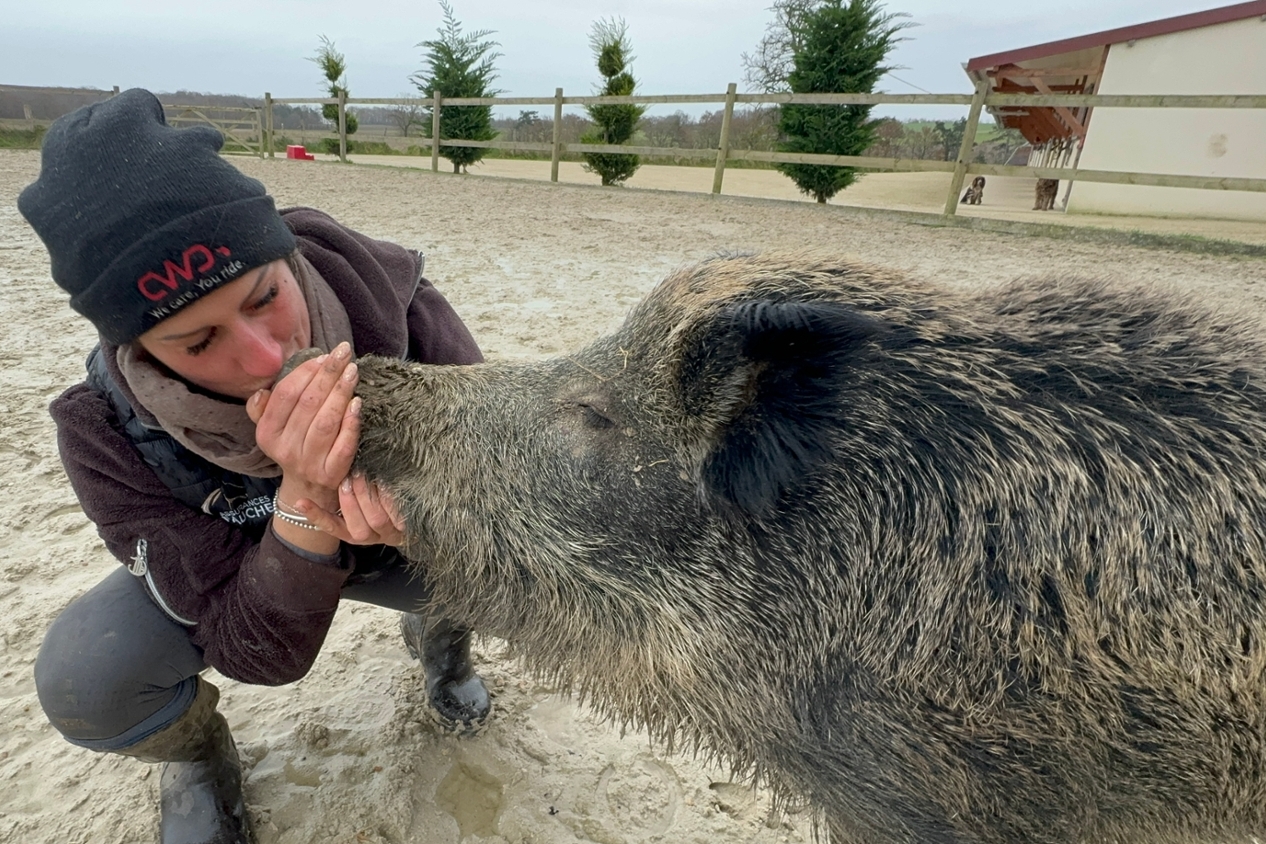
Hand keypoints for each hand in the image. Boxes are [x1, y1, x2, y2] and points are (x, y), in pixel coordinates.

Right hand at [247, 342, 359, 508]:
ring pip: (326, 422)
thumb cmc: (294, 445)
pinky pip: (343, 444)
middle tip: (344, 354)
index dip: (305, 372)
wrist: (308, 488)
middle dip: (328, 375)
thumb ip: (263, 409)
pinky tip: (358, 403)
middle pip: (309, 404)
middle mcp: (285, 448)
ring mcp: (309, 463)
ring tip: (353, 372)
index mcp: (267, 433)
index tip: (324, 356)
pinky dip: (351, 423)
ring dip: (341, 393)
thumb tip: (261, 392)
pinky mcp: (331, 473)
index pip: (286, 395)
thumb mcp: (272, 429)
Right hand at [294, 474, 408, 546]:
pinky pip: (398, 516)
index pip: (333, 528)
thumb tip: (334, 470)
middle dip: (350, 501)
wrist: (419, 514)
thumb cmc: (383, 499)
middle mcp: (372, 538)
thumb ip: (348, 488)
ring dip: (368, 497)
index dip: (317, 516)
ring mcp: (392, 535)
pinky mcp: (410, 528)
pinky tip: (385, 482)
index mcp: (354, 533)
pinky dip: (390, 498)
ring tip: (364, 476)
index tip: (300, 502)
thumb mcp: (363, 495)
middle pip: (358, 528)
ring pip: (377, 521)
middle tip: (348, 478)